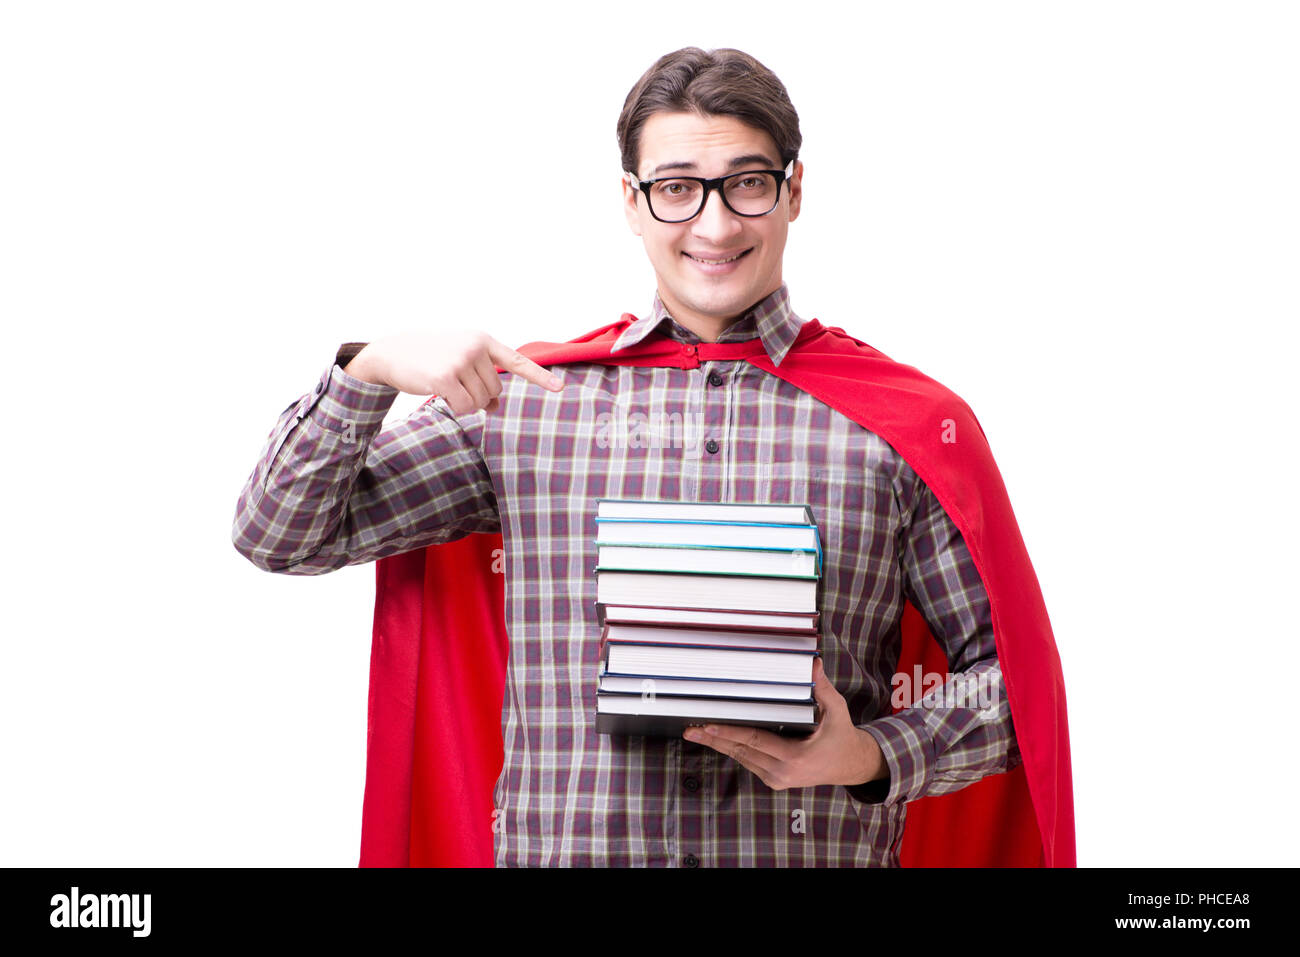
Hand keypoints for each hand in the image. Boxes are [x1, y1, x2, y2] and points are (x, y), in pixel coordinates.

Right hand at [344, 330, 562, 413]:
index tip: (560, 389)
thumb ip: (482, 377)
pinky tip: (441, 395)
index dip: (539, 377)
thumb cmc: (429, 358)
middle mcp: (474, 347)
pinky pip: (466, 407)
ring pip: (481, 401)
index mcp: (482, 340)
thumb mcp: (460, 361)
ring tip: (446, 386)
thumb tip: (497, 405)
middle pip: (496, 389)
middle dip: (479, 395)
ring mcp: (460, 361)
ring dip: (466, 403)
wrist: (391, 353)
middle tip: (456, 385)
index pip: (517, 361)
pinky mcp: (445, 378)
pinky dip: (457, 407)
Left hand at [681, 657, 887, 790]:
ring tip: (696, 731)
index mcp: (795, 757)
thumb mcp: (837, 711)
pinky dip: (732, 748)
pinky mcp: (773, 780)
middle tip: (690, 729)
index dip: (729, 732)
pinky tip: (716, 737)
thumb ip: (823, 688)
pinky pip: (748, 761)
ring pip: (741, 758)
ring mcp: (776, 778)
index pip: (754, 741)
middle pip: (740, 751)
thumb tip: (813, 663)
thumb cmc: (841, 735)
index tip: (708, 725)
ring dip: (719, 743)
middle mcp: (782, 772)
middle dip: (714, 739)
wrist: (848, 766)